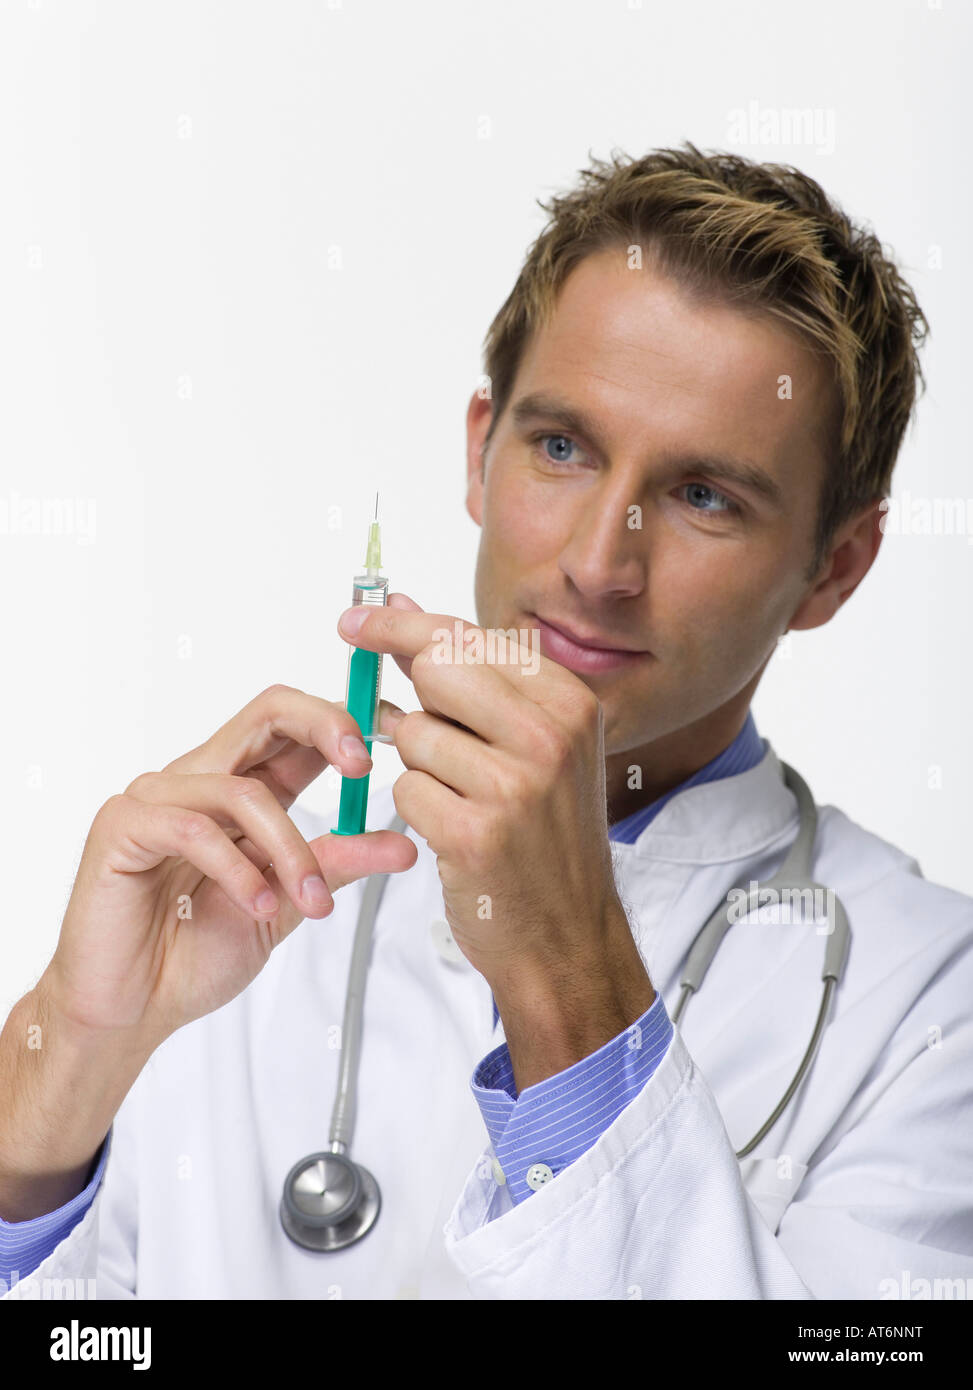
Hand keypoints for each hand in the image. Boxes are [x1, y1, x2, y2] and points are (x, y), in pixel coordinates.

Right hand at [44, 684, 416, 1050]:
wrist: (133, 1010)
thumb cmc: (194, 953)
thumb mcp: (288, 904)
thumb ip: (337, 866)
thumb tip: (404, 846)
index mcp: (242, 789)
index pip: (294, 724)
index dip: (344, 723)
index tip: (385, 750)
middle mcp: (200, 779)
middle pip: (268, 713)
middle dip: (325, 727)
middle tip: (362, 768)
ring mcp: (157, 798)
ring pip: (243, 791)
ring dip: (291, 849)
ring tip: (309, 901)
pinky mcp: (122, 827)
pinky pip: (192, 829)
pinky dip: (237, 871)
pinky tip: (256, 906)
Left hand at [338, 597, 653, 1088]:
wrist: (570, 935)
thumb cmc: (546, 836)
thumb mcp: (533, 744)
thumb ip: (468, 673)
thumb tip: (399, 606)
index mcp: (568, 700)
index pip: (466, 634)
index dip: (400, 624)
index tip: (355, 619)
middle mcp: (550, 734)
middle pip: (434, 668)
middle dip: (408, 693)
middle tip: (400, 715)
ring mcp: (515, 785)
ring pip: (412, 732)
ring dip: (417, 763)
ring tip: (460, 795)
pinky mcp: (477, 833)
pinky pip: (405, 789)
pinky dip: (417, 808)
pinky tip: (454, 829)